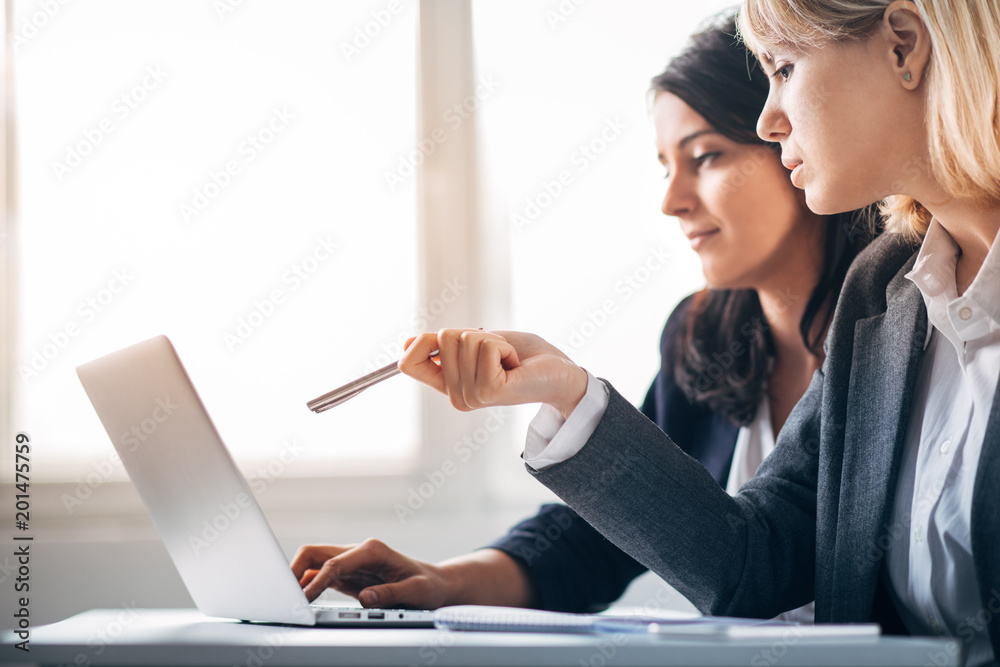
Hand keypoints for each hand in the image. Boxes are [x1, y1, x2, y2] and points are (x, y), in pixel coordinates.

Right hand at [291, 539, 453, 607]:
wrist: (434, 583)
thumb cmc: (427, 585)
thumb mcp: (417, 591)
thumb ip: (391, 593)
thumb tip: (366, 598)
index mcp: (371, 550)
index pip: (333, 564)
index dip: (315, 581)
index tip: (302, 599)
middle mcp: (358, 551)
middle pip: (314, 553)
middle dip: (294, 570)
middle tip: (281, 595)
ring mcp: (350, 561)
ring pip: (313, 562)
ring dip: (297, 577)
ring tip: (285, 599)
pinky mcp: (348, 574)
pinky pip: (320, 576)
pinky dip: (307, 585)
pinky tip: (300, 600)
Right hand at [398, 329, 587, 418]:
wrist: (558, 374)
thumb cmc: (522, 358)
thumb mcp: (475, 346)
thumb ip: (444, 346)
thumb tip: (407, 343)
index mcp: (448, 387)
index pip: (408, 364)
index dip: (422, 342)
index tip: (446, 338)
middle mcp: (456, 396)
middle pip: (442, 339)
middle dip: (473, 335)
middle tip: (495, 352)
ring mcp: (472, 396)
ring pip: (466, 340)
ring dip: (493, 340)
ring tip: (507, 359)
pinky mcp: (490, 390)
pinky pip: (487, 347)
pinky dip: (504, 346)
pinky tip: (515, 365)